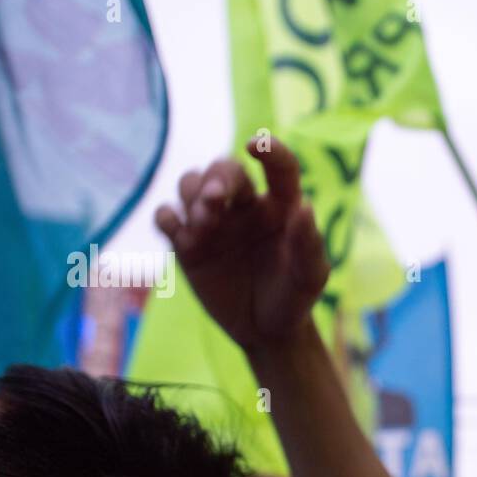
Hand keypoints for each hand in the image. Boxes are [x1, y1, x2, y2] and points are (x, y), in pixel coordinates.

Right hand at [155, 136, 328, 350]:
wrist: (266, 330)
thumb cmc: (294, 297)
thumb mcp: (310, 277)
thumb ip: (309, 244)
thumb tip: (305, 207)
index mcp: (280, 206)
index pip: (278, 167)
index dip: (268, 150)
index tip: (255, 145)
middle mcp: (245, 206)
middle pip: (224, 170)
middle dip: (216, 179)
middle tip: (214, 201)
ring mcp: (214, 222)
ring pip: (191, 184)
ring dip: (192, 195)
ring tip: (203, 225)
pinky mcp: (187, 243)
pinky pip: (166, 216)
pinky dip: (167, 217)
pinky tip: (179, 231)